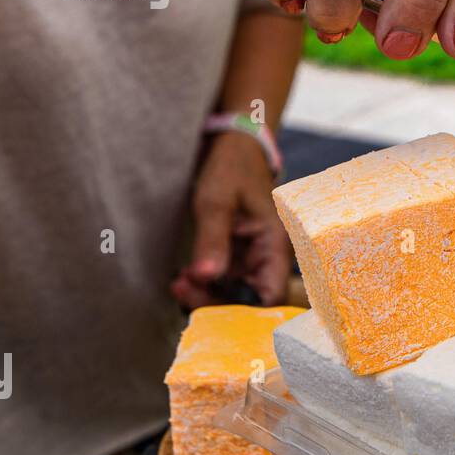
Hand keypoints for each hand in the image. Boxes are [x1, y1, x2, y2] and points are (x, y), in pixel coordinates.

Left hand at [171, 132, 290, 309]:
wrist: (233, 145)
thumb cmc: (232, 166)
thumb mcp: (217, 200)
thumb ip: (213, 239)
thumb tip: (206, 277)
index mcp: (275, 243)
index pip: (271, 294)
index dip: (244, 309)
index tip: (208, 302)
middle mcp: (269, 255)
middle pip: (251, 299)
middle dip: (217, 301)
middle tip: (182, 289)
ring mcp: (254, 256)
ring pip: (236, 291)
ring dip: (207, 293)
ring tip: (179, 283)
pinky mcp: (239, 253)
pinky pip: (226, 278)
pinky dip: (205, 282)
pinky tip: (185, 276)